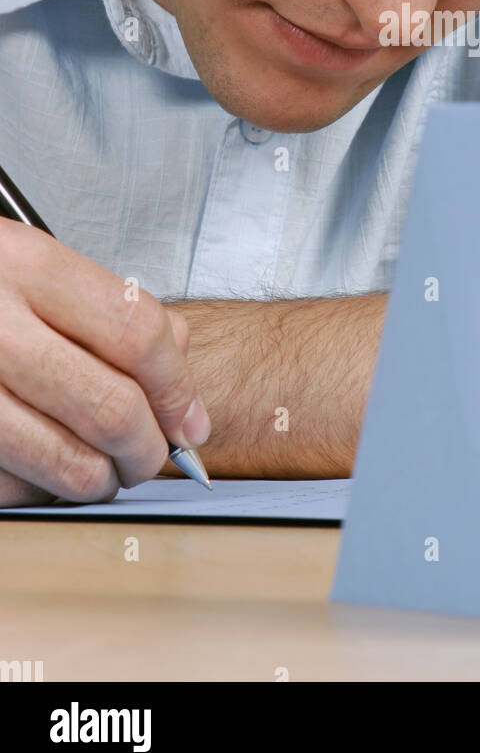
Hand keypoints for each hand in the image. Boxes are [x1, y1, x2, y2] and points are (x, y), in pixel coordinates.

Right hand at [0, 220, 210, 507]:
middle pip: (110, 407)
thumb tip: (181, 391)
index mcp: (26, 266)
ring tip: (103, 472)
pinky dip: (41, 491)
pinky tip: (44, 470)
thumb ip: (113, 311)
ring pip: (64, 462)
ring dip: (100, 481)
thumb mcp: (34, 262)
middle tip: (151, 456)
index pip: (138, 336)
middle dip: (147, 448)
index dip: (177, 388)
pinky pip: (11, 485)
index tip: (188, 418)